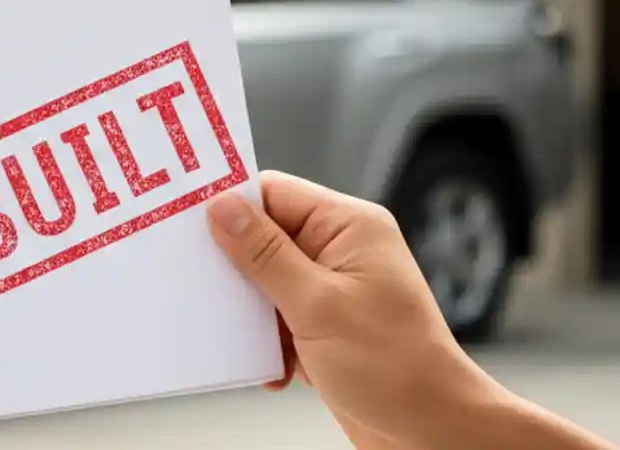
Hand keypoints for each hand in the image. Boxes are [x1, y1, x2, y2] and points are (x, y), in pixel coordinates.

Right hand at [206, 171, 499, 447]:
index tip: (187, 223)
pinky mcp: (325, 323)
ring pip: (264, 280)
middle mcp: (341, 249)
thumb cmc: (394, 367)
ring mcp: (333, 287)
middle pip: (264, 235)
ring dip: (251, 313)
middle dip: (236, 267)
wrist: (432, 432)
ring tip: (250, 339)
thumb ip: (264, 254)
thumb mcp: (317, 305)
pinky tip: (276, 368)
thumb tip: (222, 208)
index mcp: (349, 226)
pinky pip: (276, 315)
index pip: (274, 193)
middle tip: (205, 286)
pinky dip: (267, 340)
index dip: (231, 205)